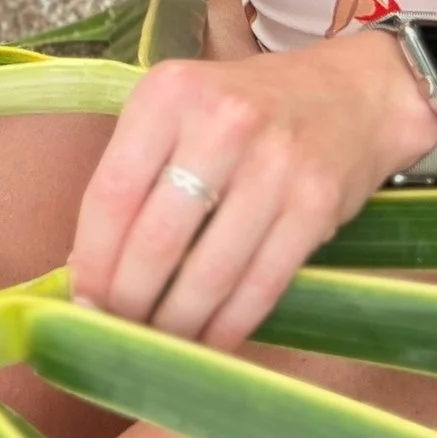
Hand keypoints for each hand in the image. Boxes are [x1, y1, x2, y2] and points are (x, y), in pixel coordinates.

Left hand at [66, 35, 436, 348]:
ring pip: (208, 273)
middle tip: (117, 330)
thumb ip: (137, 171)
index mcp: (170, 93)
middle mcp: (221, 123)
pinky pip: (261, 284)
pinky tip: (209, 341)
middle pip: (156, 239)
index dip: (93, 258)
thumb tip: (88, 265)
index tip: (82, 299)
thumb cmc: (247, 108)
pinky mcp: (316, 206)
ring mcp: (274, 165)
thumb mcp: (181, 109)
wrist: (353, 95)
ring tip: (158, 344)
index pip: (111, 192)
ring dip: (176, 323)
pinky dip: (228, 324)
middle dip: (129, 300)